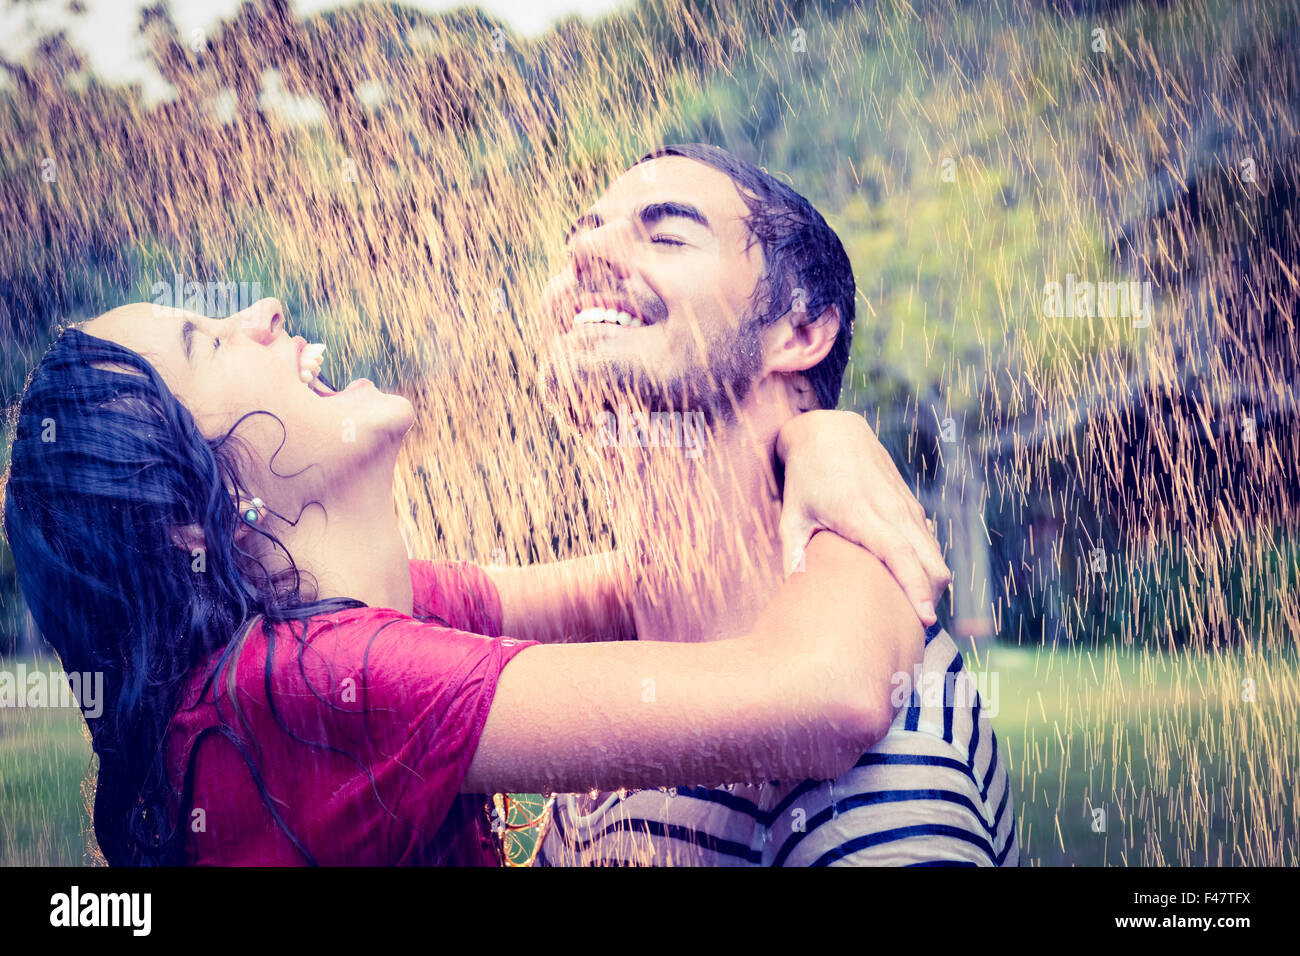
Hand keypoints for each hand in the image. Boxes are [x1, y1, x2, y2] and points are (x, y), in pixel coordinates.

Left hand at [776, 410, 950, 625]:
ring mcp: (904, 504)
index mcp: (859, 512)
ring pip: (935, 552)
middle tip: (916, 627)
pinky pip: (929, 540)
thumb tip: (794, 588)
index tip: (925, 618)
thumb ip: (793, 552)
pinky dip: (928, 565)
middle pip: (931, 560)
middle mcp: (890, 508)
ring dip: (933, 583)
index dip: (916, 588)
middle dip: (933, 596)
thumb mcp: (791, 514)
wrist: (830, 431)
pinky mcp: (910, 502)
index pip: (899, 554)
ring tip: (916, 613)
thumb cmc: (806, 476)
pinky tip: (914, 584)